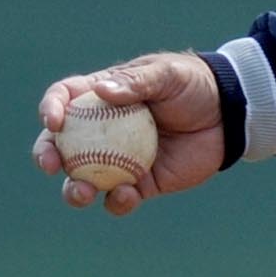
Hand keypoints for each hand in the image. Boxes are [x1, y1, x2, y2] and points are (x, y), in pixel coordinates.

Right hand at [34, 52, 224, 214]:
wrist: (229, 115)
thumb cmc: (192, 85)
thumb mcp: (165, 75)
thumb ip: (136, 83)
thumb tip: (101, 91)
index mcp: (99, 98)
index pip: (64, 101)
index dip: (51, 109)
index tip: (55, 121)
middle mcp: (102, 131)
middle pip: (62, 146)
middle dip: (47, 156)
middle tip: (50, 164)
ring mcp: (119, 161)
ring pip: (84, 180)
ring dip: (75, 190)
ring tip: (82, 192)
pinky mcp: (142, 184)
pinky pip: (120, 199)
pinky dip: (118, 201)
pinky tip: (128, 195)